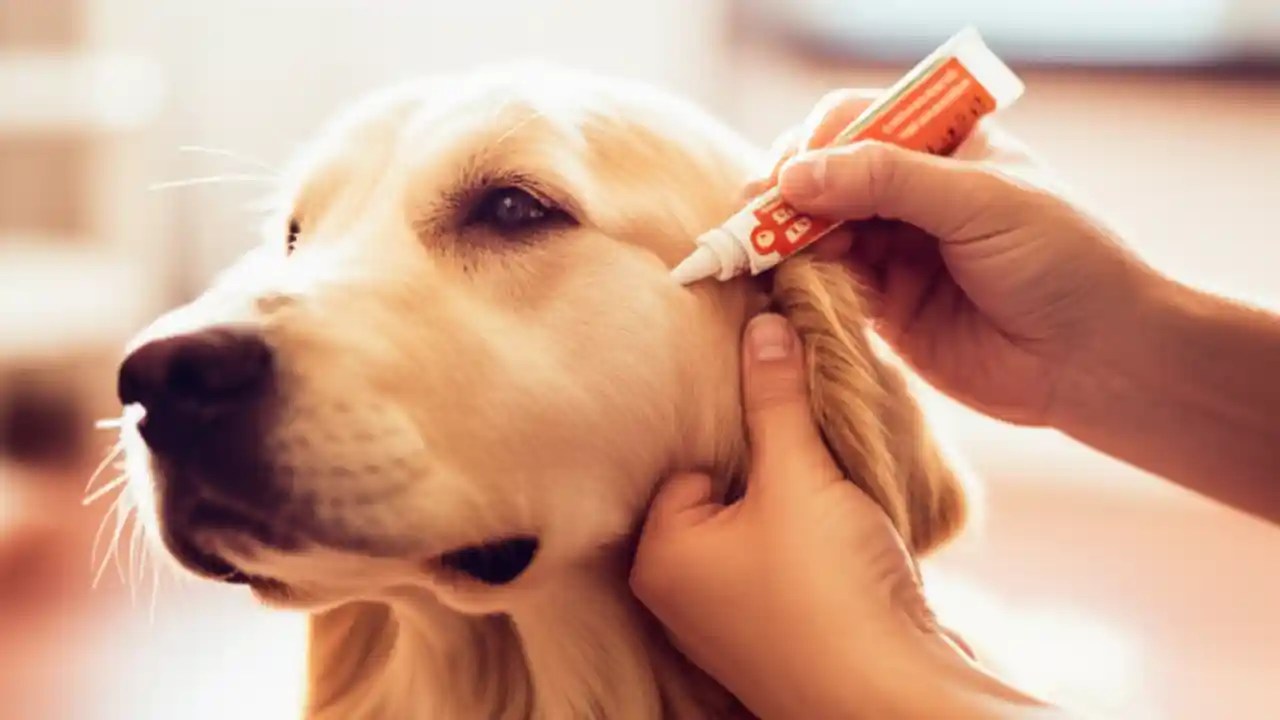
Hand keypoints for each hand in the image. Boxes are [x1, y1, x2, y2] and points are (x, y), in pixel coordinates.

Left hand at [631, 313, 971, 719]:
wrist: (894, 696)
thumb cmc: (827, 591)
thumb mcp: (799, 476)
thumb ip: (777, 398)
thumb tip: (765, 323)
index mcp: (660, 556)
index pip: (687, 457)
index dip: (738, 426)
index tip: (779, 402)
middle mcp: (685, 593)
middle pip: (725, 488)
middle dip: (773, 459)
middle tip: (813, 435)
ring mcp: (735, 618)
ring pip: (764, 523)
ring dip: (802, 496)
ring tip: (837, 481)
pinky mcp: (785, 631)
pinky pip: (792, 560)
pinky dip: (819, 538)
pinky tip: (850, 526)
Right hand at [750, 90, 1156, 425]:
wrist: (1097, 360)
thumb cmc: (1062, 261)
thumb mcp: (979, 200)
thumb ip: (887, 182)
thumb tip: (795, 175)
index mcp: (946, 147)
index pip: (861, 121)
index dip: (818, 142)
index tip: (792, 173)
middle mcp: (916, 195)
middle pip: (828, 178)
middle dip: (790, 193)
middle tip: (756, 215)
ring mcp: (899, 252)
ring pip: (820, 233)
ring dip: (789, 241)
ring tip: (761, 254)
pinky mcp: (888, 309)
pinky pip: (830, 287)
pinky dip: (803, 285)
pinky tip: (787, 286)